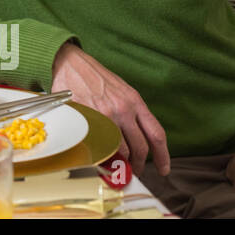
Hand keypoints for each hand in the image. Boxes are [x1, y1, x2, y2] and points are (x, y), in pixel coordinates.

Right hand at [51, 43, 169, 175]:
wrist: (70, 63)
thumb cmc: (95, 77)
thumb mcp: (121, 90)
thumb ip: (132, 112)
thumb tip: (137, 138)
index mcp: (134, 101)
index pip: (156, 134)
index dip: (163, 156)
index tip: (164, 168)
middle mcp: (123, 109)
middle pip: (140, 147)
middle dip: (139, 164)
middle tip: (135, 170)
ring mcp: (105, 115)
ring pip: (120, 150)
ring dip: (121, 162)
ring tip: (117, 165)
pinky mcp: (88, 118)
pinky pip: (100, 145)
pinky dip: (102, 154)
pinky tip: (101, 155)